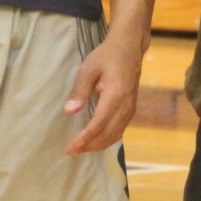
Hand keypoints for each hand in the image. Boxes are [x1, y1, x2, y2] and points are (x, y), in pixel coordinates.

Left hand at [62, 35, 142, 154]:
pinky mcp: (131, 109)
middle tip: (71, 151)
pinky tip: (95, 140)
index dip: (85, 138)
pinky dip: (107, 139)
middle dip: (89, 146)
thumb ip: (79, 91)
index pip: (99, 124)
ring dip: (98, 145)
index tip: (71, 147)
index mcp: (115, 95)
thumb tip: (69, 112)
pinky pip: (120, 130)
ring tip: (80, 149)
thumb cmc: (106, 56)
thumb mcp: (88, 69)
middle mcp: (126, 106)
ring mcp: (131, 108)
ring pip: (115, 135)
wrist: (129, 48)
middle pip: (108, 134)